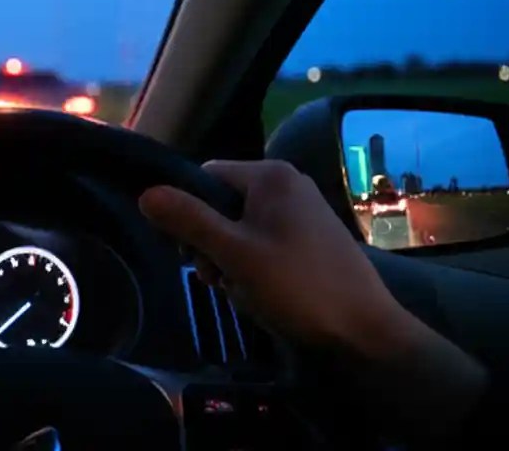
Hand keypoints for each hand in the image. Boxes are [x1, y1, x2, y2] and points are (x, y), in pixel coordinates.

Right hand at [140, 160, 403, 350]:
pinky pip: (263, 243)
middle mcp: (288, 184)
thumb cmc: (296, 287)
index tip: (191, 252)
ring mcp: (303, 212)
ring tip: (242, 289)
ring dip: (230, 260)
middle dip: (211, 243)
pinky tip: (261, 293)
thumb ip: (188, 220)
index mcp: (270, 176)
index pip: (205, 177)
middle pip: (221, 203)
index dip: (188, 212)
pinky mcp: (311, 239)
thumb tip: (146, 192)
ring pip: (240, 228)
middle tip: (218, 277)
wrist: (363, 333)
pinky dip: (253, 266)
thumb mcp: (234, 254)